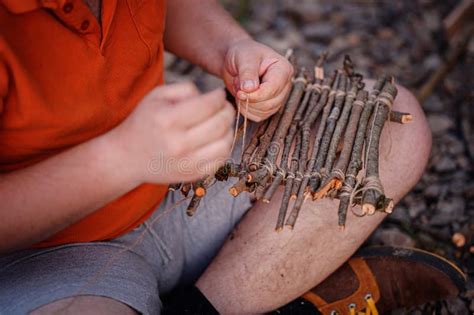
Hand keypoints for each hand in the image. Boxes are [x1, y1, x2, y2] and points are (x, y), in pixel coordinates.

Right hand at [109, 82, 234, 183]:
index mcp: (169, 120)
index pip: (208, 105)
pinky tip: (217, 139)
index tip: (219, 94)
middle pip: (220, 124)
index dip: (219, 97)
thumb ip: (185, 89)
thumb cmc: (144, 122)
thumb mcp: (156, 96)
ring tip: (222, 122)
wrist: (127, 157)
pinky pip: (220, 160)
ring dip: (229, 129)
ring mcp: (187, 162)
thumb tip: (210, 96)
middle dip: (228, 111)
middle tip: (224, 106)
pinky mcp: (192, 175)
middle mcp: (179, 143)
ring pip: (225, 143)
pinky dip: (224, 146)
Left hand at [222, 39, 292, 121]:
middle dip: (250, 99)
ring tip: (240, 89)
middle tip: (238, 86)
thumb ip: (247, 72)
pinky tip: (241, 98)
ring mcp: (278, 97)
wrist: (235, 61)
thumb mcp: (244, 58)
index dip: (256, 94)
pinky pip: (258, 117)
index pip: (273, 89)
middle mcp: (284, 85)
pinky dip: (246, 111)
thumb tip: (250, 88)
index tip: (240, 91)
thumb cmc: (242, 54)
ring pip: (264, 112)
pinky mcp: (268, 107)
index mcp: (283, 69)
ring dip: (246, 105)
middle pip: (270, 103)